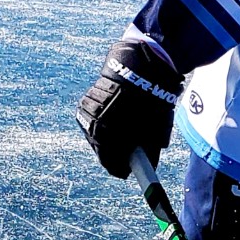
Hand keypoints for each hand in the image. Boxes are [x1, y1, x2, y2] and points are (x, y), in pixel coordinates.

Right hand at [77, 42, 178, 178]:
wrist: (137, 67)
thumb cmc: (149, 100)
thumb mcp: (155, 129)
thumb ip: (149, 151)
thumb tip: (148, 166)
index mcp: (110, 137)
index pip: (112, 164)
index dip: (122, 168)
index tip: (128, 171)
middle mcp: (94, 128)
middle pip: (102, 151)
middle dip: (115, 154)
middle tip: (127, 154)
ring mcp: (87, 116)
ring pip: (96, 137)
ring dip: (108, 139)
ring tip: (121, 135)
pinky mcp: (84, 105)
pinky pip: (93, 123)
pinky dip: (103, 125)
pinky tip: (114, 121)